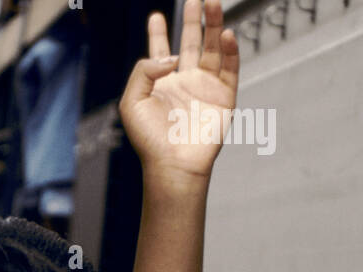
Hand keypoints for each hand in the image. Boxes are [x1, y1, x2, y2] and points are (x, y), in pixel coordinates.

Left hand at [120, 1, 238, 181]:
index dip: (158, 34)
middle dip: (192, 20)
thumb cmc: (150, 140)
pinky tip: (226, 34)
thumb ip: (143, 70)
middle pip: (191, 42)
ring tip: (212, 3)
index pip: (160, 52)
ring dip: (214, 25)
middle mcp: (184, 83)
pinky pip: (230, 67)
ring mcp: (205, 88)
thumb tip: (172, 56)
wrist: (173, 164)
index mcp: (161, 84)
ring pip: (213, 48)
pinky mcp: (224, 97)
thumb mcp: (132, 102)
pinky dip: (230, 50)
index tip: (155, 17)